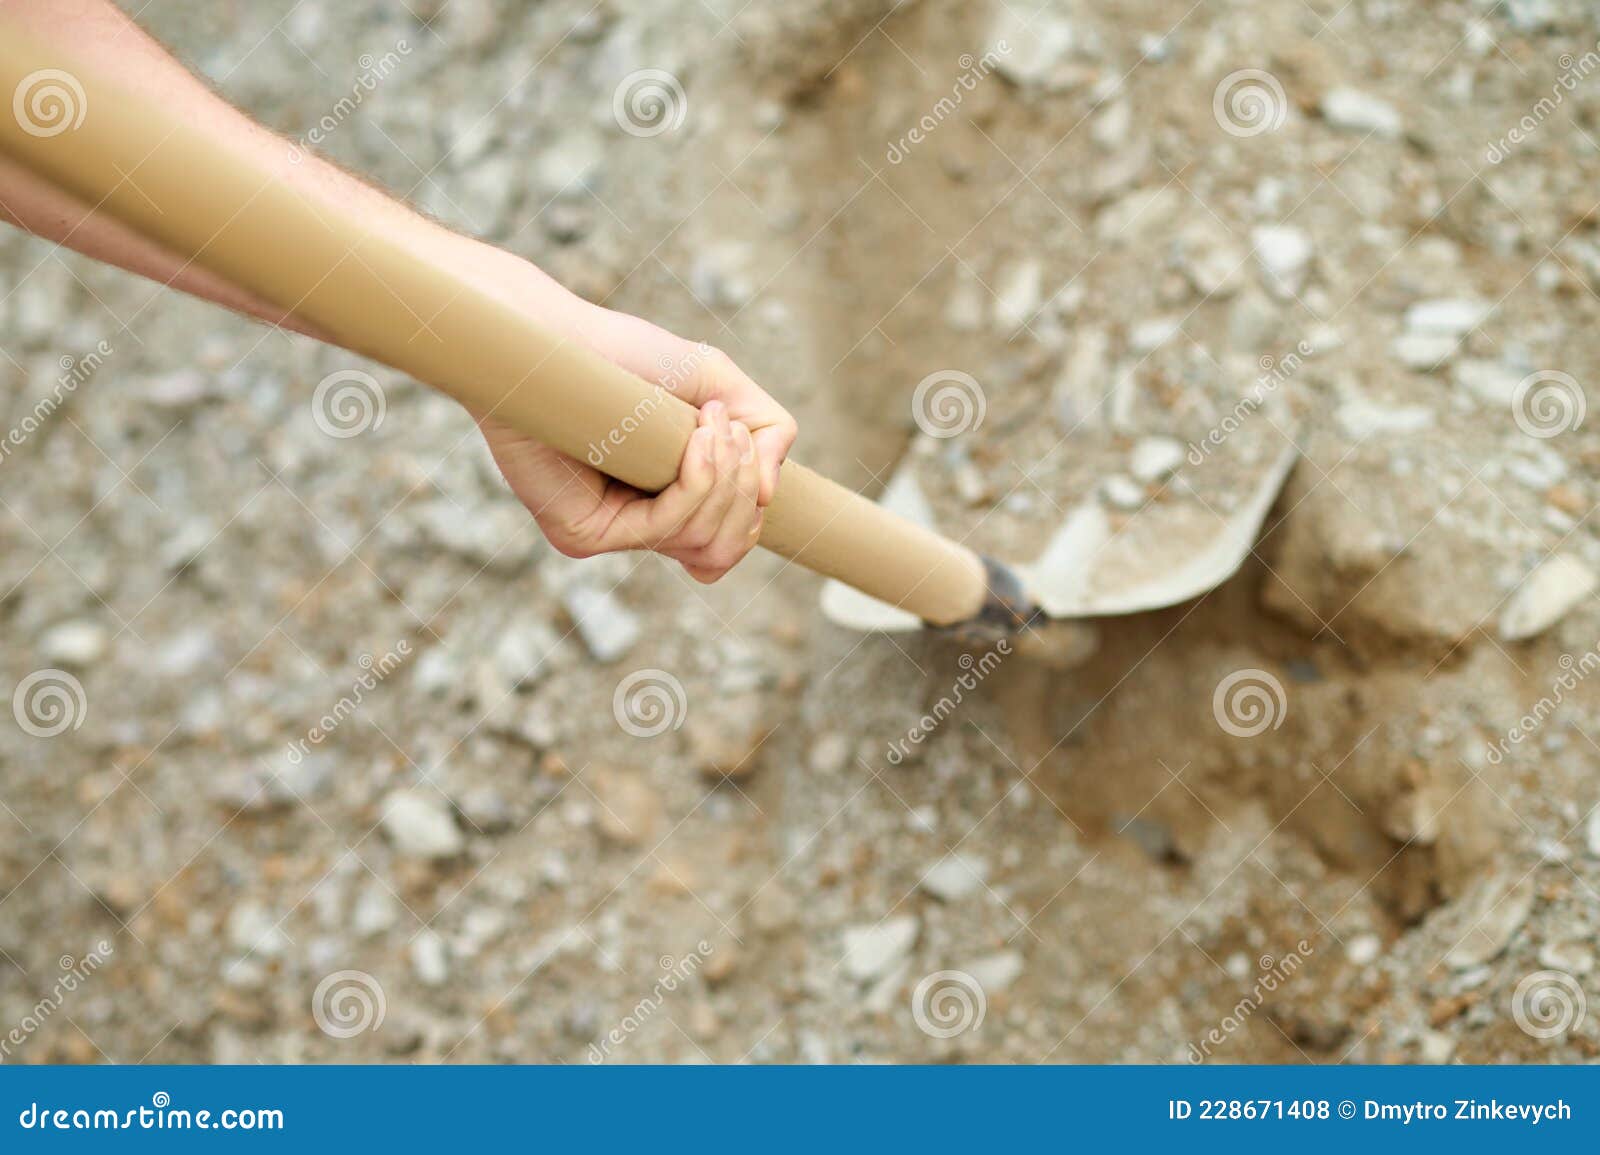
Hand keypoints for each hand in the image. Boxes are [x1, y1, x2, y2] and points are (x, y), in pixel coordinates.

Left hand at [476, 299, 797, 583]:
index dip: (748, 505)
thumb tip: (771, 498)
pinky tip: (696, 440)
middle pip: (722, 549)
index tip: (738, 437)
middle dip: (743, 488)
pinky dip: (696, 483)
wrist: (557, 339)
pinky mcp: (580, 534)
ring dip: (725, 479)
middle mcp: (636, 525)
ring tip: (710, 424)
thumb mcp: (718, 385)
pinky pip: (665, 529)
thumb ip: (766, 432)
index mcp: (666, 502)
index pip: (725, 544)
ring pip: (703, 543)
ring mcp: (608, 533)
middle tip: (723, 427)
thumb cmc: (627, 355)